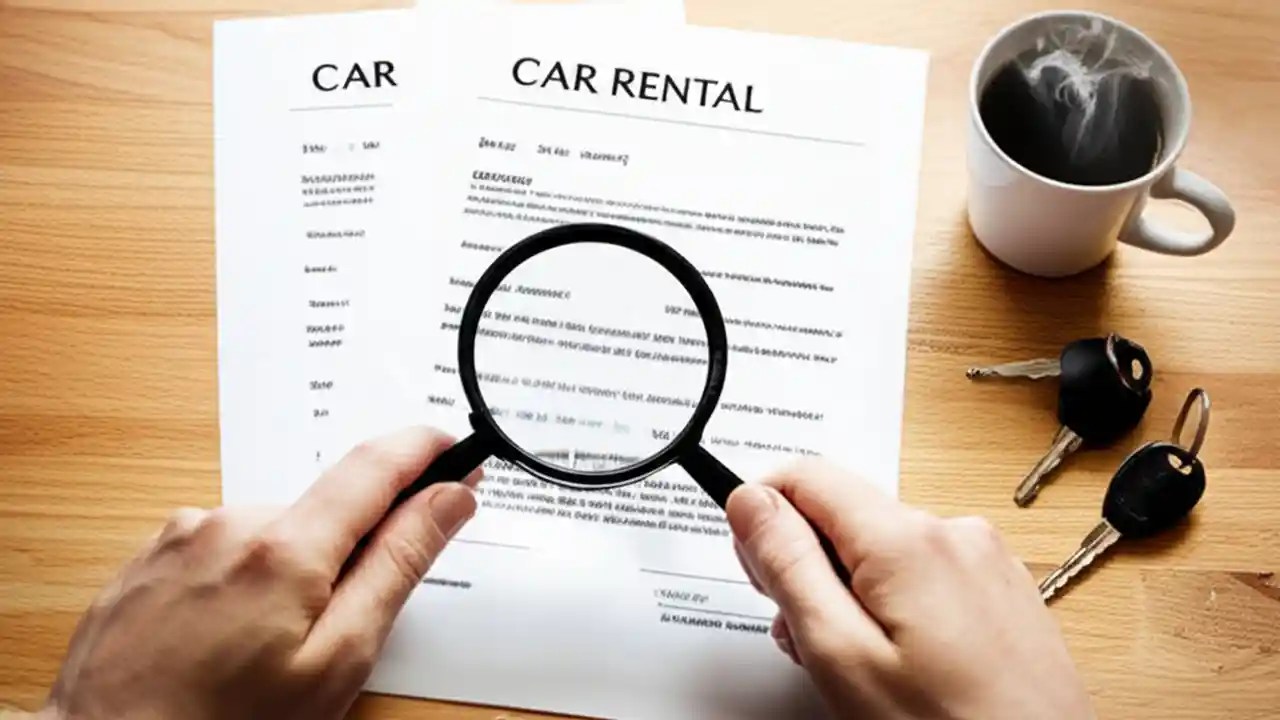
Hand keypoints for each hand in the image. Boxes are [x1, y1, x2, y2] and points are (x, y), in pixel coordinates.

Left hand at [34, 427, 477, 719]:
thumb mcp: (337, 661)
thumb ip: (397, 567)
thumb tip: (448, 500)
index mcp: (284, 547)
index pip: (375, 468)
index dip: (425, 452)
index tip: (455, 450)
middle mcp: (228, 523)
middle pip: (324, 512)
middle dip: (349, 553)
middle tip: (342, 631)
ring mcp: (181, 537)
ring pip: (272, 536)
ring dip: (292, 574)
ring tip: (267, 654)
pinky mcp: (149, 558)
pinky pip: (223, 552)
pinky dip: (243, 584)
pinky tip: (226, 642)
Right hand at [726, 460, 1093, 719]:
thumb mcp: (841, 656)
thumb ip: (788, 566)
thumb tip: (749, 500)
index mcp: (907, 540)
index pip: (806, 476)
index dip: (761, 512)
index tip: (754, 564)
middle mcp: (953, 533)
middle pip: (844, 513)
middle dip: (805, 564)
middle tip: (801, 636)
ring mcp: (985, 561)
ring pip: (881, 547)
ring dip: (847, 592)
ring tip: (851, 666)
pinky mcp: (1001, 590)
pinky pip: (924, 572)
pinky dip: (893, 604)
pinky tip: (896, 663)